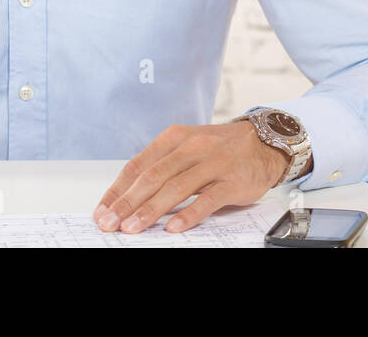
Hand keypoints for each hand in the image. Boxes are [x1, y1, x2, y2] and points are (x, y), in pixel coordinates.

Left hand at [92, 122, 287, 234]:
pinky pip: (207, 200)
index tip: (102, 210)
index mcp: (174, 138)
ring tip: (133, 228)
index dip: (117, 190)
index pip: (138, 166)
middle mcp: (192, 147)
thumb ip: (162, 166)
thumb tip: (128, 196)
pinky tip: (173, 227)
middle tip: (110, 223)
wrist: (265, 142)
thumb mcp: (188, 147)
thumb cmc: (220, 149)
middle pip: (152, 177)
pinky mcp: (232, 181)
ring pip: (175, 188)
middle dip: (127, 203)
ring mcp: (213, 163)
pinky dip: (188, 214)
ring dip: (150, 211)